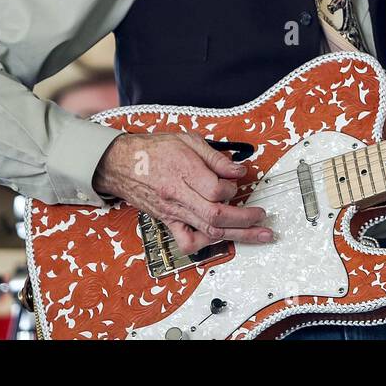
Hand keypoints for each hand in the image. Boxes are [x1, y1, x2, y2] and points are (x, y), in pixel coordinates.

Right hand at [93, 132, 273, 252]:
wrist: (121, 163)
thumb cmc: (154, 150)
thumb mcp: (188, 141)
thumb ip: (216, 157)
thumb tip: (239, 171)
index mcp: (183, 172)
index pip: (216, 190)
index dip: (233, 189)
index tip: (238, 182)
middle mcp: (178, 196)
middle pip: (216, 217)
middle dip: (246, 220)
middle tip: (263, 217)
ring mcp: (173, 212)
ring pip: (208, 232)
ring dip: (237, 235)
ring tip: (257, 235)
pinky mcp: (168, 222)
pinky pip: (187, 242)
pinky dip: (207, 244)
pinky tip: (221, 238)